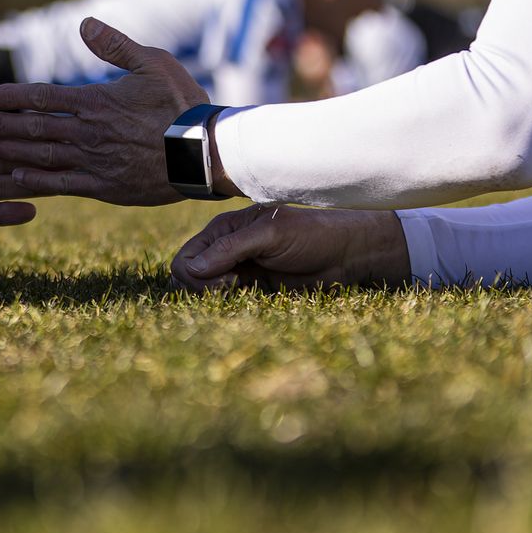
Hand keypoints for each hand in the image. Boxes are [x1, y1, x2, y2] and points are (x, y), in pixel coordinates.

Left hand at [0, 18, 208, 205]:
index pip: (42, 97)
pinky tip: (18, 178)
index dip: (11, 97)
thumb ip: (115, 45)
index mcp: (95, 101)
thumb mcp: (152, 62)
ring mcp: (94, 161)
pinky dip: (37, 181)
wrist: (206, 152)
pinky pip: (62, 184)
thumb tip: (83, 23)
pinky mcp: (104, 187)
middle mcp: (88, 132)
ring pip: (42, 157)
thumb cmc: (181, 103)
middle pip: (33, 128)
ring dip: (11, 153)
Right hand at [170, 205, 410, 291]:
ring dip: (212, 296)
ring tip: (240, 291)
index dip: (196, 274)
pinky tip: (245, 298)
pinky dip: (225, 303)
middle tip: (234, 285)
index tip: (229, 277)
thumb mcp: (269, 235)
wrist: (344, 254)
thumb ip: (229, 249)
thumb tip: (190, 270)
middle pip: (188, 276)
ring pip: (202, 290)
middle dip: (202, 286)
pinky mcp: (251, 287)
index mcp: (223, 229)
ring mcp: (237, 269)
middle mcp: (225, 248)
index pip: (187, 257)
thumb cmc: (310, 235)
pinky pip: (223, 299)